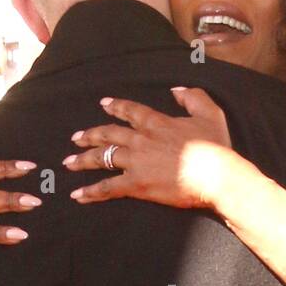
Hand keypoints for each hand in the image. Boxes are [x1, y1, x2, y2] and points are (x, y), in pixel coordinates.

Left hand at [63, 87, 233, 209]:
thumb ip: (192, 97)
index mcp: (156, 122)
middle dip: (90, 135)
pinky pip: (108, 188)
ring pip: (102, 158)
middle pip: (108, 134)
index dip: (116, 106)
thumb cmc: (216, 146)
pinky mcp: (136, 184)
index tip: (103, 104)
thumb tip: (176, 90)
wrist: (216, 175)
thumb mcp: (210, 112)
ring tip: (69, 163)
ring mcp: (136, 162)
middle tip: (76, 138)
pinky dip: (91, 192)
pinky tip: (77, 195)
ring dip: (83, 160)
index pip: (130, 111)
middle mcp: (141, 139)